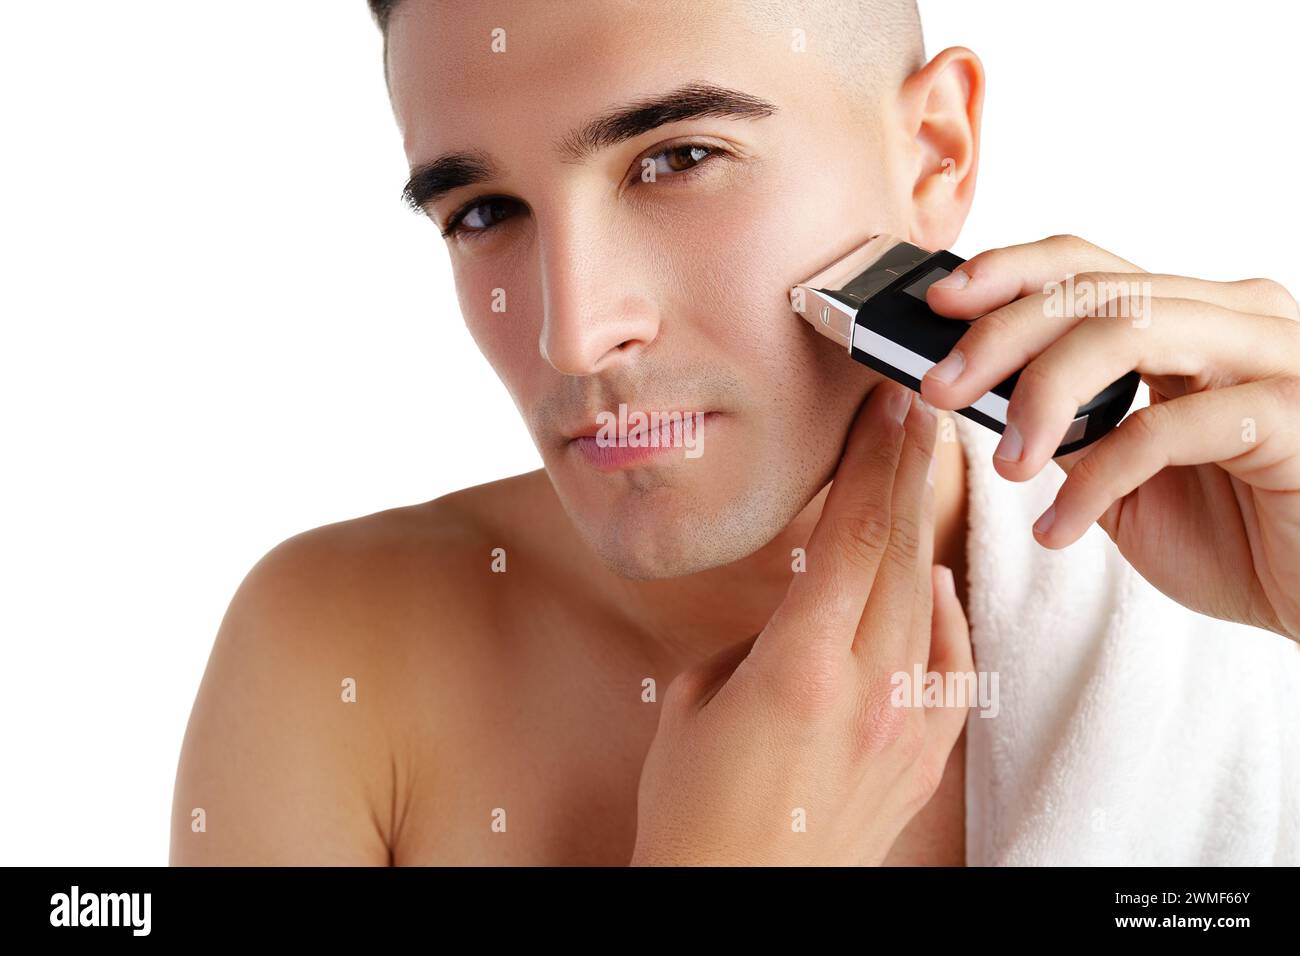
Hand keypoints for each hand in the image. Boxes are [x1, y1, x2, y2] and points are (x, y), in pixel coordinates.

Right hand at [629, 381, 971, 865]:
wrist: (736, 902)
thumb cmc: (693, 810)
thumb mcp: (696, 701)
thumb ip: (753, 639)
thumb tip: (794, 612)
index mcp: (799, 667)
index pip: (851, 536)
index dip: (872, 461)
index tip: (887, 407)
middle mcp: (867, 689)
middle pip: (899, 553)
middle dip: (906, 472)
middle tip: (914, 412)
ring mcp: (904, 726)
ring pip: (926, 602)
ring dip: (923, 533)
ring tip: (919, 476)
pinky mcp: (920, 762)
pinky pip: (950, 668)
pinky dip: (945, 616)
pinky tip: (934, 583)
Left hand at [919, 234, 1299, 640]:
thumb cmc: (1231, 536)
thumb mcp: (1122, 478)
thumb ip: (1066, 427)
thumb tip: (974, 391)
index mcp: (1193, 319)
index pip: (1088, 267)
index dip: (1009, 272)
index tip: (939, 303)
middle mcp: (1236, 319)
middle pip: (1096, 290)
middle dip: (1000, 335)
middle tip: (940, 387)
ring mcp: (1272, 358)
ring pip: (1132, 329)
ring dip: (1045, 393)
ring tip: (1006, 464)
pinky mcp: (1295, 414)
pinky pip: (1171, 425)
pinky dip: (1098, 477)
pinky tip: (1059, 527)